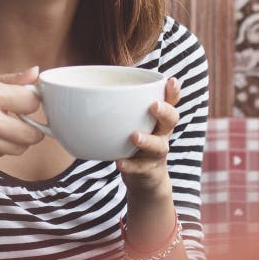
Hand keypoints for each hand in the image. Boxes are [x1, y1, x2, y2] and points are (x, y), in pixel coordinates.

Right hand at [0, 67, 44, 164]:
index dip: (31, 100)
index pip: (32, 102)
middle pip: (33, 134)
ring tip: (2, 126)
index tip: (25, 100)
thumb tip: (36, 73)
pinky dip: (1, 146)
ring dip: (18, 138)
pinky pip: (4, 154)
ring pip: (21, 148)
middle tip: (20, 117)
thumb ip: (11, 79)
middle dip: (31, 126)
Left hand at [117, 77, 180, 199]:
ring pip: (158, 146)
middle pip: (171, 120)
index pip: (171, 102)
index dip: (173, 92)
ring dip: (147, 140)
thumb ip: (119, 107)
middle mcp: (162, 133)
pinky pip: (140, 168)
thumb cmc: (136, 142)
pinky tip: (119, 162)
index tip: (171, 81)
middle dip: (165, 111)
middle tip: (153, 105)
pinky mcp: (147, 170)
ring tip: (134, 136)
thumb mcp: (134, 122)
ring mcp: (156, 153)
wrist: (146, 178)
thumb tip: (84, 90)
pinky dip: (130, 165)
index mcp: (159, 118)